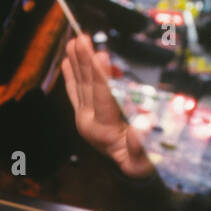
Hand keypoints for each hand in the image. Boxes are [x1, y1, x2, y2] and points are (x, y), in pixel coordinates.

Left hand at [62, 34, 154, 178]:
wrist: (128, 171)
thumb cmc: (139, 164)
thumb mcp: (143, 161)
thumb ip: (140, 144)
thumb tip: (143, 124)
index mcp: (104, 130)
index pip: (102, 97)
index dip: (102, 76)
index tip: (101, 54)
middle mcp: (89, 123)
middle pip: (88, 87)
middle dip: (85, 62)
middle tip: (82, 39)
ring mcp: (84, 118)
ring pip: (79, 86)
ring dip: (76, 63)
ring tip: (73, 42)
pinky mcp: (83, 116)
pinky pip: (75, 93)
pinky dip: (71, 76)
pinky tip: (67, 61)